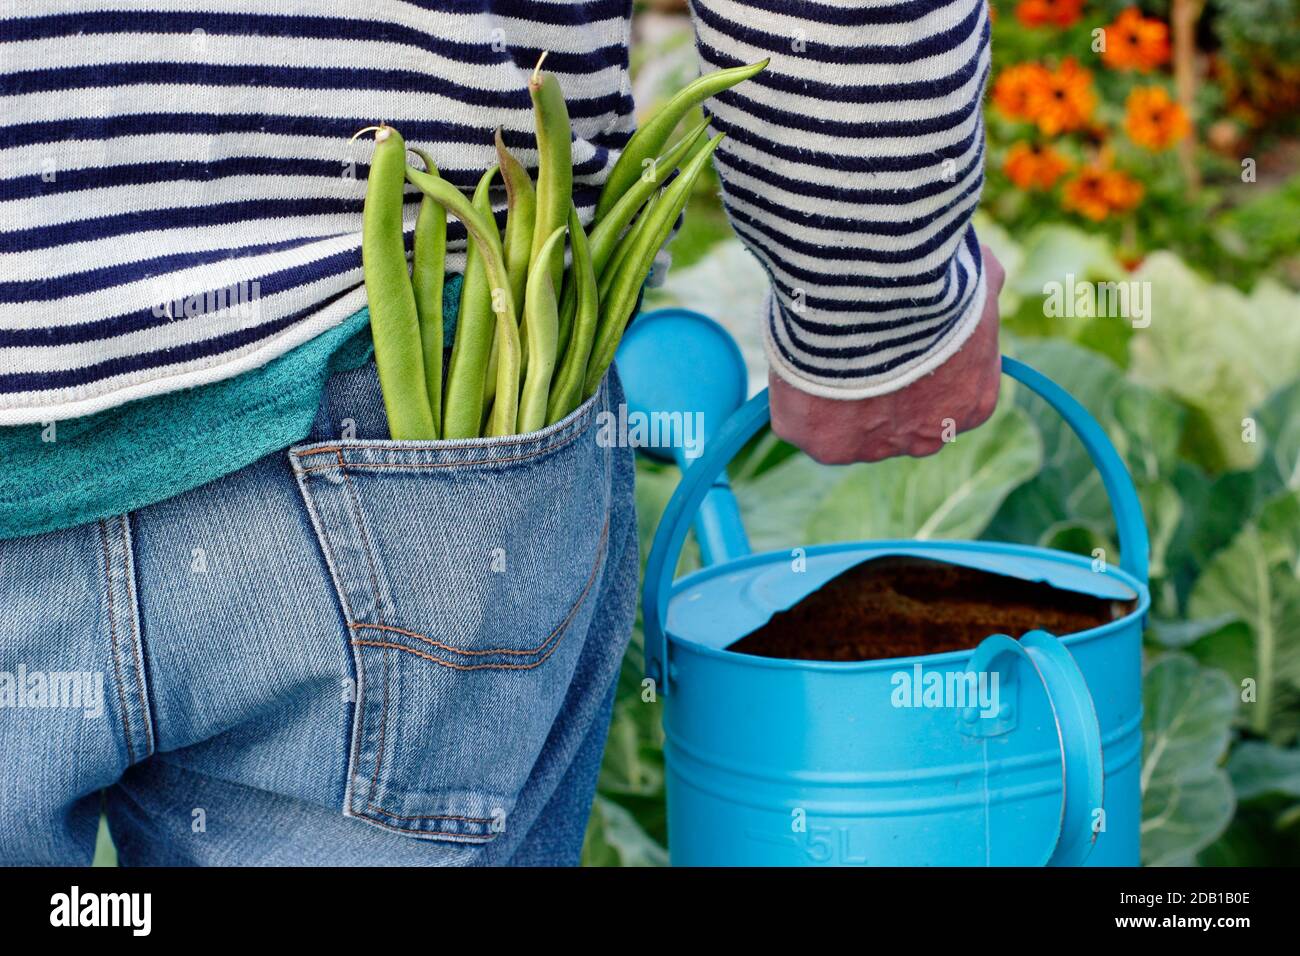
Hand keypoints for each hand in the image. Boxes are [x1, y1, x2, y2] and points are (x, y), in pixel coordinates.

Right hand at [769, 246, 1004, 464]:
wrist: (877, 292)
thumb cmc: (930, 281)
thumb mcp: (973, 277)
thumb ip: (979, 286)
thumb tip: (979, 263)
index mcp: (971, 405)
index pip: (943, 394)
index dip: (915, 362)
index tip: (893, 331)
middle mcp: (924, 440)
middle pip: (895, 421)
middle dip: (877, 387)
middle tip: (854, 335)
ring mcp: (869, 447)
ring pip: (844, 426)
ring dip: (831, 392)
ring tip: (821, 341)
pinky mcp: (819, 442)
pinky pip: (798, 419)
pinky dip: (791, 390)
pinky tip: (796, 351)